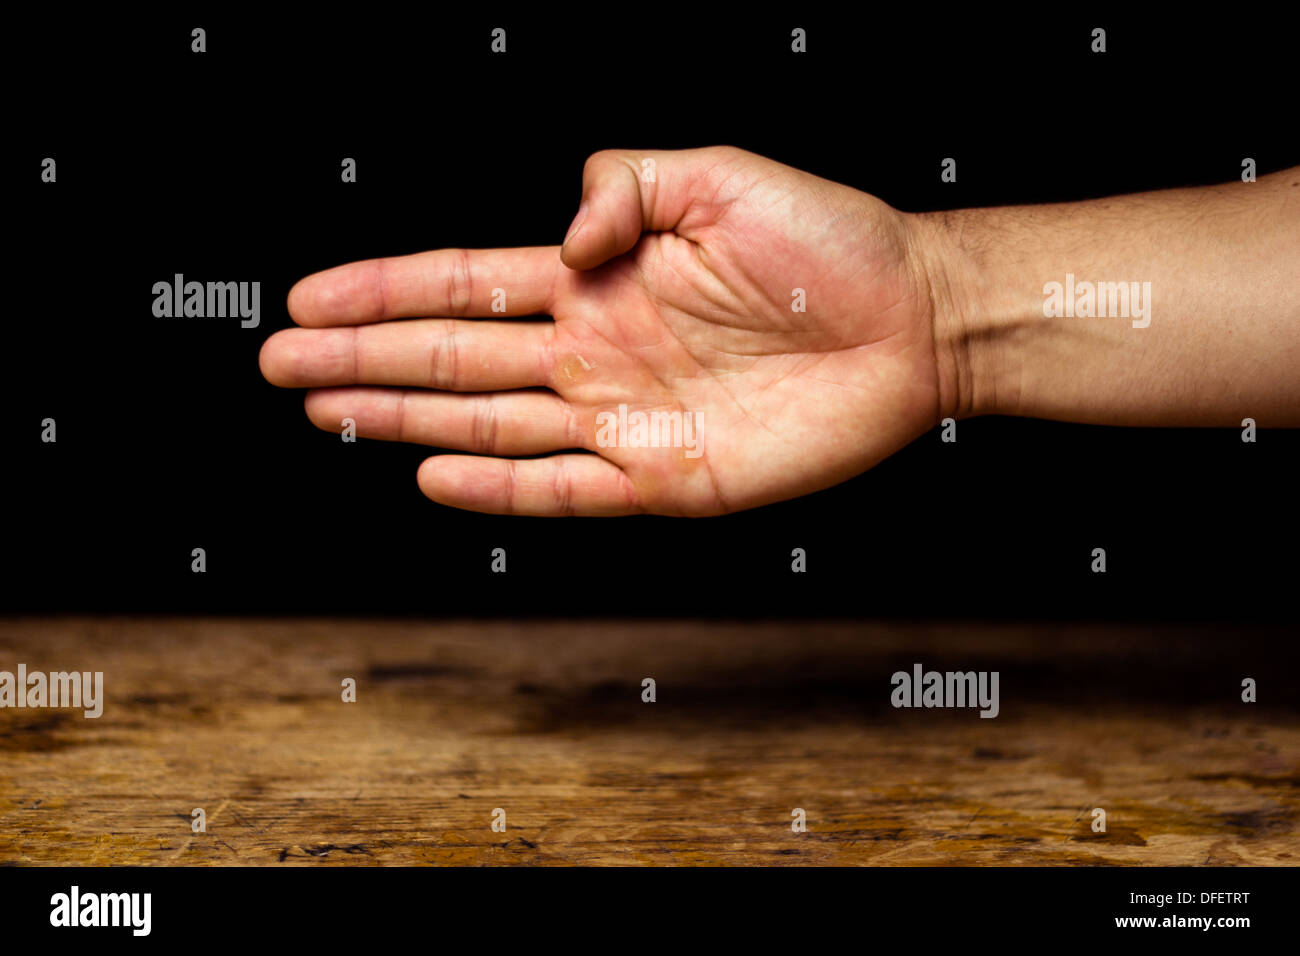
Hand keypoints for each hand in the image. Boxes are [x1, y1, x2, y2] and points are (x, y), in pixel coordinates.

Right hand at [259, 147, 949, 514]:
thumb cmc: (830, 244)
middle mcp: (597, 351)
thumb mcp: (716, 174)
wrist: (913, 322)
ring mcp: (625, 418)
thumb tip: (559, 243)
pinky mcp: (665, 477)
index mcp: (600, 279)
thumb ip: (621, 187)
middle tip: (282, 362)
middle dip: (364, 360)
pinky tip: (434, 476)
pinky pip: (563, 489)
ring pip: (488, 425)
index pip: (466, 287)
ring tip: (328, 412)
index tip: (311, 297)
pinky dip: (496, 489)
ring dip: (403, 421)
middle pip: (455, 360)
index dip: (385, 292)